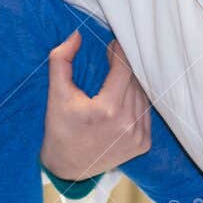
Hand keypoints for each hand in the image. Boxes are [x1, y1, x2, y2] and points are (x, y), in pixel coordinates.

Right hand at [40, 30, 150, 179]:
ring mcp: (137, 136)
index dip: (119, 53)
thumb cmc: (60, 128)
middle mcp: (127, 124)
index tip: (114, 44)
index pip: (124, 70)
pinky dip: (137, 102)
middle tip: (114, 58)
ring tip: (118, 78)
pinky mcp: (143, 144)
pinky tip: (123, 99)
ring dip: (132, 84)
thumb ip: (61, 60)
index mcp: (106, 110)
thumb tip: (76, 35)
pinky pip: (145, 112)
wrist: (68, 167)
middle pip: (134, 81)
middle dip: (125, 68)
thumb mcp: (56, 93)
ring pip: (142, 95)